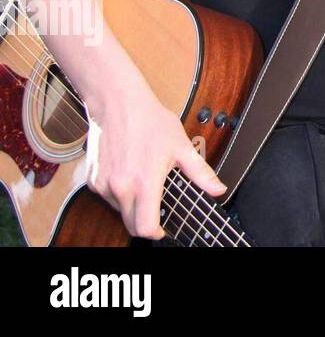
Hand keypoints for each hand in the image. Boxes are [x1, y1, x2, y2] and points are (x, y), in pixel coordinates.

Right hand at [85, 81, 225, 239]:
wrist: (117, 104)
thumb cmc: (150, 122)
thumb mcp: (182, 146)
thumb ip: (200, 173)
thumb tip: (219, 190)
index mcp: (144, 182)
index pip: (145, 227)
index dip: (156, 233)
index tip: (164, 229)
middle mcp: (120, 188)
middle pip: (131, 224)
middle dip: (146, 222)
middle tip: (158, 207)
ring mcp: (103, 185)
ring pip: (119, 210)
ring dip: (132, 206)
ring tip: (144, 181)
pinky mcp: (92, 180)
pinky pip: (108, 197)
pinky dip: (119, 193)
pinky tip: (129, 173)